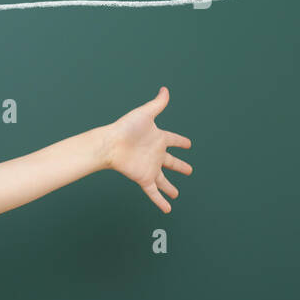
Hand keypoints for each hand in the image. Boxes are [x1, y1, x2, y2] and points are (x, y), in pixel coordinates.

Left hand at [105, 87, 192, 213]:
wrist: (110, 144)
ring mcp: (150, 168)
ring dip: (170, 188)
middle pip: (171, 162)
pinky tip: (167, 209)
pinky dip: (160, 201)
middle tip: (189, 170)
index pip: (173, 140)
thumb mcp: (144, 113)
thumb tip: (165, 89)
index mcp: (157, 138)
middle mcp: (155, 154)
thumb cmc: (125, 128)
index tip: (188, 143)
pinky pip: (154, 192)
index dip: (181, 141)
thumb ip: (157, 104)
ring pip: (163, 180)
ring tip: (176, 194)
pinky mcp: (143, 178)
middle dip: (180, 166)